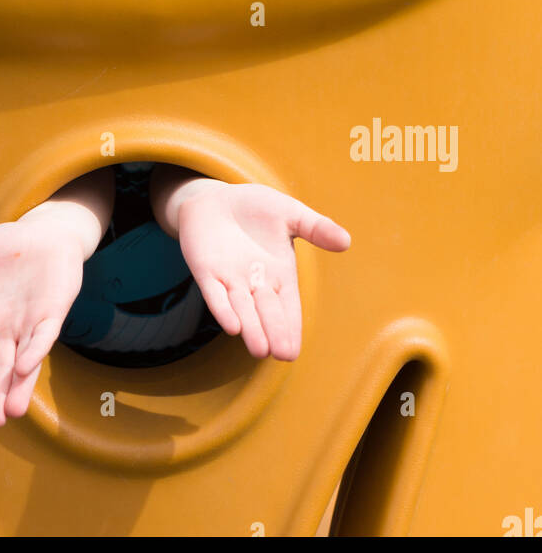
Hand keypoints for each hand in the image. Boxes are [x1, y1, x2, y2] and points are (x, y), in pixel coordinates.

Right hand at [0, 211, 87, 426]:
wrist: (45, 231)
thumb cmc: (8, 246)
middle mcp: (9, 329)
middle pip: (0, 369)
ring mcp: (32, 322)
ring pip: (23, 362)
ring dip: (19, 386)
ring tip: (13, 413)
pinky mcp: (54, 311)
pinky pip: (44, 335)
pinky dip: (36, 351)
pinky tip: (27, 368)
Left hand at [175, 181, 349, 360]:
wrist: (215, 197)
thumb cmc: (254, 208)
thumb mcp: (289, 213)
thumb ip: (316, 227)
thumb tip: (346, 240)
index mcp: (279, 273)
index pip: (287, 306)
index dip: (291, 327)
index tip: (294, 350)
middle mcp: (255, 284)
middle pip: (266, 313)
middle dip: (274, 332)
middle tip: (282, 354)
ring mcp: (230, 280)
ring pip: (241, 310)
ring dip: (250, 329)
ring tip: (259, 350)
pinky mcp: (205, 272)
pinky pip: (214, 294)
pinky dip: (222, 309)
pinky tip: (231, 326)